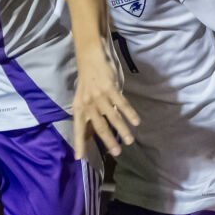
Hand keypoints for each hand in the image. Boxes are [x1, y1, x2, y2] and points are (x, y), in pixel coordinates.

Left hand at [72, 40, 140, 158]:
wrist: (90, 55)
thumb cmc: (88, 79)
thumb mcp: (84, 98)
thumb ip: (90, 114)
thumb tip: (94, 132)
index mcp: (78, 107)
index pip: (78, 129)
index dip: (79, 143)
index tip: (80, 158)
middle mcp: (87, 103)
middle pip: (99, 126)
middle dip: (108, 141)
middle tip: (116, 152)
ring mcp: (99, 95)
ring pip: (112, 117)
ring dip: (122, 129)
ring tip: (129, 140)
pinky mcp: (109, 87)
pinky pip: (121, 104)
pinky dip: (130, 114)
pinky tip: (136, 122)